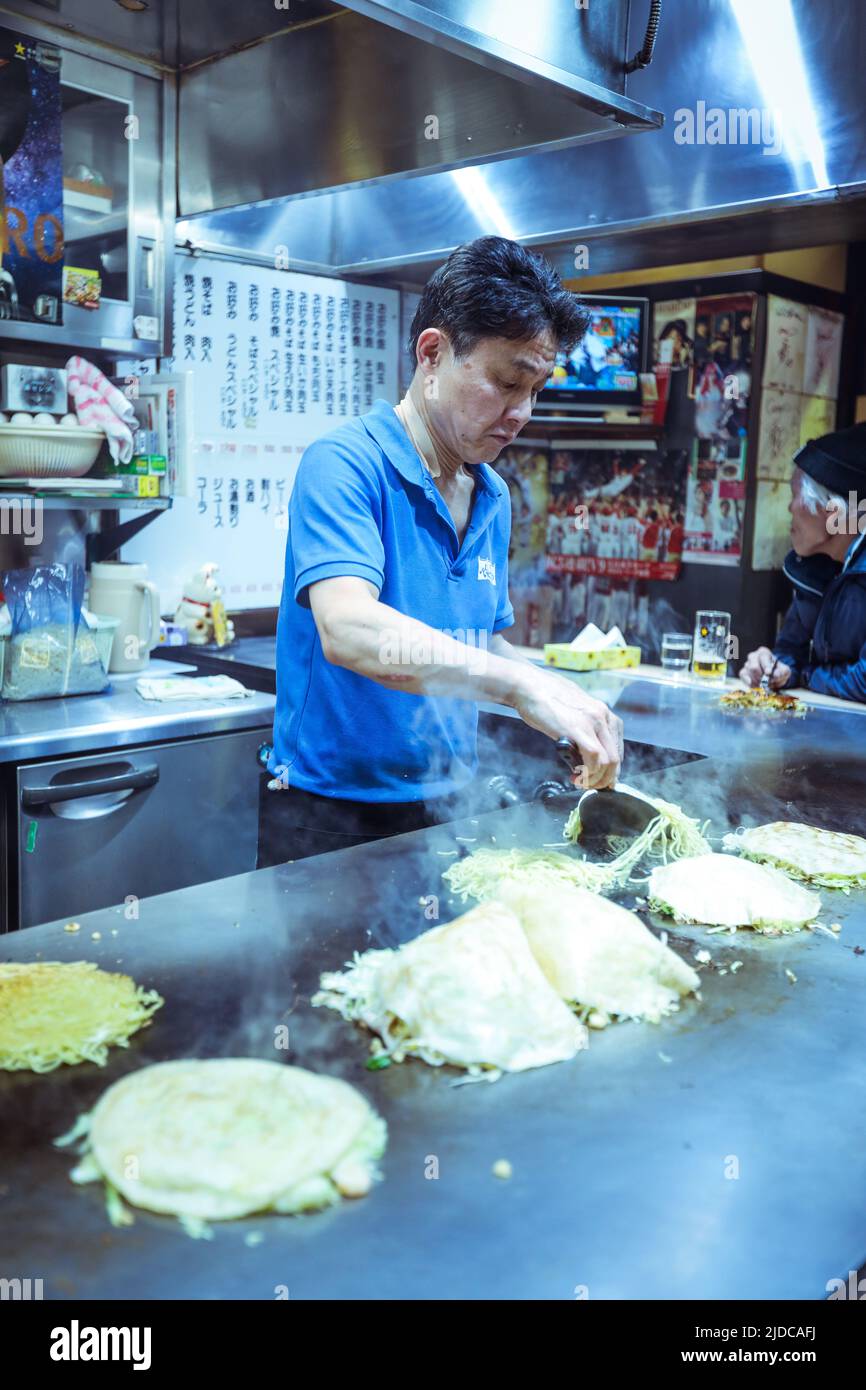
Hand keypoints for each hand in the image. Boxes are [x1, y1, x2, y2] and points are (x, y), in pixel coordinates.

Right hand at [511, 668, 621, 789]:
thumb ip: (584, 729)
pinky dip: (588, 773)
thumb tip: (584, 753)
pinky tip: (576, 777)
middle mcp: (603, 717)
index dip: (610, 771)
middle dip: (605, 779)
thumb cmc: (546, 698)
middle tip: (591, 787)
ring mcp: (593, 722)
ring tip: (581, 783)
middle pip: (616, 758)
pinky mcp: (579, 729)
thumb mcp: (574, 712)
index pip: (617, 750)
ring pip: (609, 761)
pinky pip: (594, 758)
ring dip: (596, 779)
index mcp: (605, 714)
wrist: (529, 686)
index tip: (600, 780)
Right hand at [739, 647, 790, 689]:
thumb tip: (776, 675)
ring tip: (764, 685)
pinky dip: (750, 683)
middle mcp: (753, 656)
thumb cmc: (778, 671)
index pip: (763, 657)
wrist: (773, 678)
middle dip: (760, 676)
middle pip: (753, 666)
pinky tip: (756, 686)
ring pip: (748, 673)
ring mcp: (747, 664)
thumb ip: (782, 672)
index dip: (766, 666)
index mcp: (764, 653)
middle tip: (766, 682)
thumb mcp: (784, 671)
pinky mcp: (743, 673)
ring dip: (756, 681)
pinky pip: (743, 678)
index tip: (768, 673)